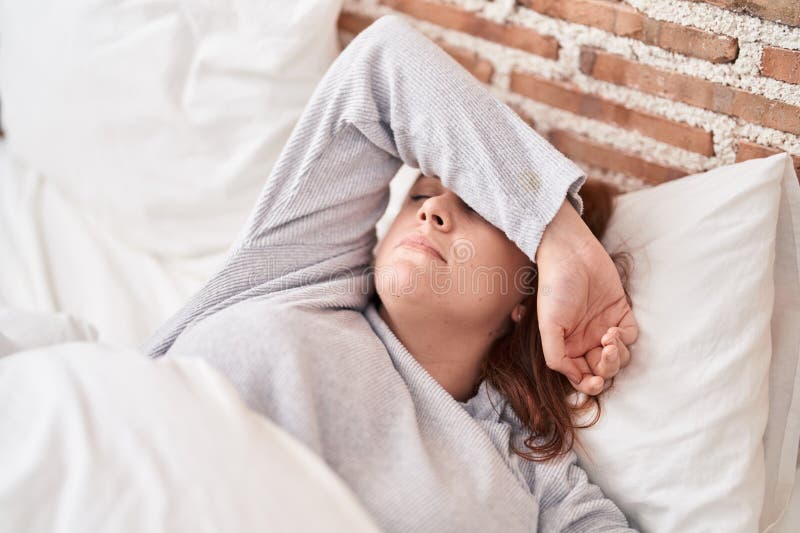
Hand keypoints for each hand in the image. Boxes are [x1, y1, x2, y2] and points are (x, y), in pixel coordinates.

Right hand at [535, 199, 637, 394]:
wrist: (571, 254)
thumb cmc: (555, 288)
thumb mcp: (548, 326)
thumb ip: (556, 356)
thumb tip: (575, 378)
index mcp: (566, 346)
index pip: (581, 377)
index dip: (589, 384)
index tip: (594, 381)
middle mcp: (585, 340)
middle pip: (603, 370)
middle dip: (606, 367)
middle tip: (605, 351)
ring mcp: (603, 326)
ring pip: (619, 357)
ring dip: (617, 354)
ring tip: (609, 335)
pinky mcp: (620, 312)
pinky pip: (631, 336)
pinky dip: (626, 339)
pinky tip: (615, 328)